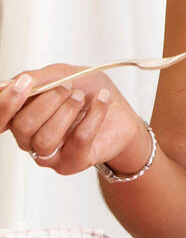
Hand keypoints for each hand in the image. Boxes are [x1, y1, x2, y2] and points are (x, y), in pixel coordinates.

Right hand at [0, 65, 149, 176]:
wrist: (121, 113)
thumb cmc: (89, 93)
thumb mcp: (64, 74)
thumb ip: (38, 78)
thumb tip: (13, 82)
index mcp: (20, 116)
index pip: (0, 118)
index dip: (6, 103)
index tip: (24, 84)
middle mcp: (28, 138)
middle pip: (22, 126)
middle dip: (48, 101)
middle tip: (69, 88)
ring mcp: (48, 154)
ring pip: (45, 139)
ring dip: (68, 111)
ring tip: (82, 97)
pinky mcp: (71, 163)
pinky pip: (78, 140)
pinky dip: (93, 115)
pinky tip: (101, 101)